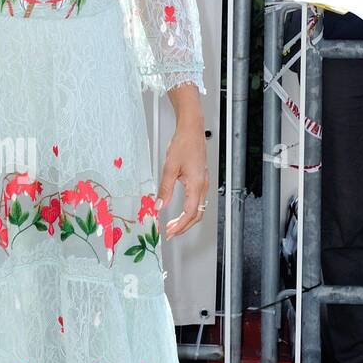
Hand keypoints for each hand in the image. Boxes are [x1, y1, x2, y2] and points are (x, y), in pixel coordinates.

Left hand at [155, 116, 209, 239]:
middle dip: (184, 227)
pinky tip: (179, 211)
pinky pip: (198, 200)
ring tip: (173, 224)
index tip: (169, 232)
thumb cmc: (183, 144)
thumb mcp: (170, 167)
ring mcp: (204, 183)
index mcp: (196, 184)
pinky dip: (189, 210)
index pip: (190, 213)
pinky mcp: (201, 179)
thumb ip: (165, 189)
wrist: (191, 130)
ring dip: (186, 219)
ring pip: (199, 209)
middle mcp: (203, 186)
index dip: (180, 226)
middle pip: (197, 214)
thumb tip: (159, 206)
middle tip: (170, 232)